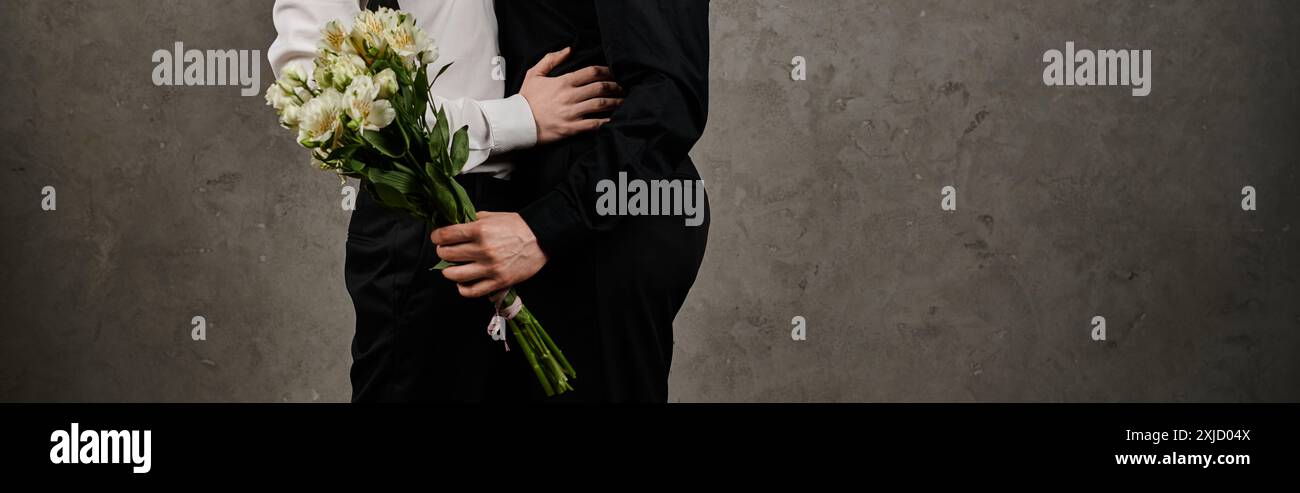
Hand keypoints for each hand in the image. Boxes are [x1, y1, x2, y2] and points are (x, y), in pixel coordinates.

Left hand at [430, 212, 547, 297]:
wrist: (540, 238)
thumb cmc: (517, 227)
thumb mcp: (492, 216)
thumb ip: (472, 220)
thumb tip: (453, 225)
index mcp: (480, 231)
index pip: (446, 235)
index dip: (437, 236)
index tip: (437, 238)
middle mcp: (483, 250)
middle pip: (447, 254)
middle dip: (442, 251)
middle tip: (445, 250)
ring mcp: (490, 268)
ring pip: (455, 274)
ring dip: (448, 271)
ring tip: (451, 267)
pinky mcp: (498, 281)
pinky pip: (471, 291)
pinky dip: (462, 288)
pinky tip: (462, 282)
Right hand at [520, 47, 623, 144]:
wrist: (517, 123)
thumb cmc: (526, 99)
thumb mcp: (534, 74)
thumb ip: (551, 59)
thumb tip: (568, 49)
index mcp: (563, 82)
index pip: (591, 72)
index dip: (607, 71)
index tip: (614, 73)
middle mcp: (569, 96)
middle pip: (600, 88)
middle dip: (615, 86)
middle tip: (623, 87)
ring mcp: (571, 113)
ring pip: (600, 105)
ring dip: (615, 102)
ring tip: (623, 101)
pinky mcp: (571, 129)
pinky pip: (594, 124)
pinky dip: (606, 121)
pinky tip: (615, 119)